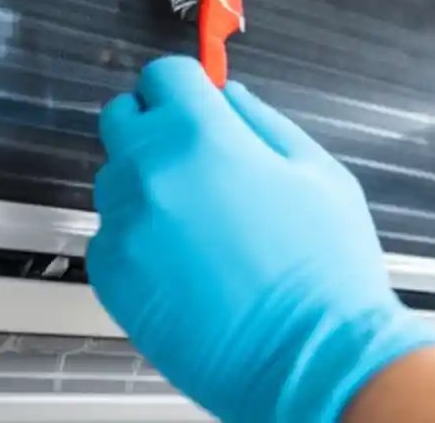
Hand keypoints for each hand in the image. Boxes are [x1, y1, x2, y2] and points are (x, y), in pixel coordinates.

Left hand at [87, 57, 434, 422]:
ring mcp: (124, 228)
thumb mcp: (318, 172)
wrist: (309, 358)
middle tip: (193, 155)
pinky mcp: (112, 278)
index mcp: (203, 136)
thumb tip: (229, 98)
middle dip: (155, 126)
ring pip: (114, 179)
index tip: (194, 98)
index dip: (184, 85)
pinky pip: (109, 236)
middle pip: (122, 118)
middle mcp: (151, 174)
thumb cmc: (325, 273)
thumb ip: (263, 121)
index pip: (162, 75)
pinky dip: (137, 240)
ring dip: (145, 185)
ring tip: (199, 221)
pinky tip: (184, 260)